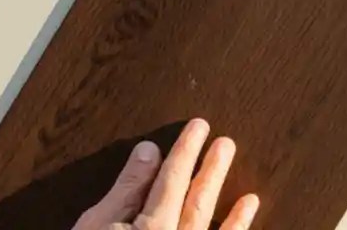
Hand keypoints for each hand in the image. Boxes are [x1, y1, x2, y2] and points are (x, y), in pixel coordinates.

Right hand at [74, 118, 259, 228]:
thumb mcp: (96, 226)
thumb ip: (126, 190)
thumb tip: (148, 151)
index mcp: (152, 229)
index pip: (172, 181)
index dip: (186, 152)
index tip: (199, 127)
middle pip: (198, 204)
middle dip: (211, 172)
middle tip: (226, 145)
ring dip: (232, 216)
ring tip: (250, 197)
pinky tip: (243, 225)